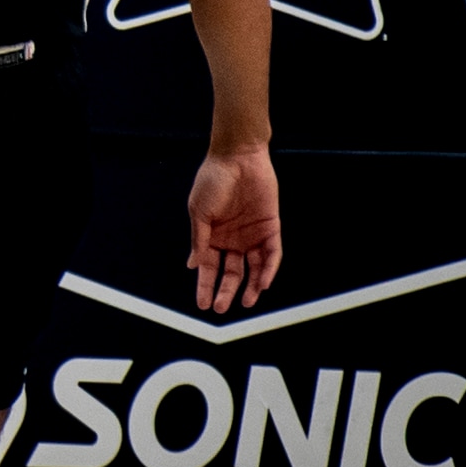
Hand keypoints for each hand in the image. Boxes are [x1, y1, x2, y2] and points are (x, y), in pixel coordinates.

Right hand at [187, 145, 281, 313]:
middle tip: (222, 308)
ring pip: (253, 268)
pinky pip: (271, 254)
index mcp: (212, 235)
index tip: (202, 304)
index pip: (209, 267)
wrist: (238, 158)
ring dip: (250, 286)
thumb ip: (199, 240)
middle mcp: (232, 239)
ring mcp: (251, 235)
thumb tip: (194, 265)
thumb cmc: (213, 179)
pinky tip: (263, 282)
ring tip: (247, 302)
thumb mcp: (199, 211)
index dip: (205, 285)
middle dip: (226, 291)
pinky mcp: (270, 228)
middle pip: (230, 272)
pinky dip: (268, 269)